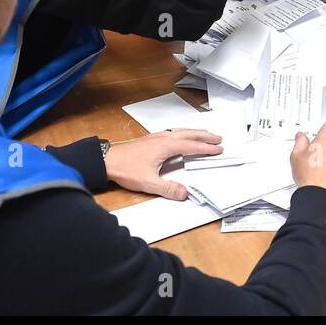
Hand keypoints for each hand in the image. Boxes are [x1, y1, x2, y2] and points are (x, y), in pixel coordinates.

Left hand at [105, 129, 223, 199]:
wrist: (107, 160)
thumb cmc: (125, 168)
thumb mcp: (148, 183)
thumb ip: (168, 189)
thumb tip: (184, 192)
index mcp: (166, 146)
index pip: (192, 146)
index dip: (206, 148)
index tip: (218, 149)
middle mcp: (163, 138)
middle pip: (189, 134)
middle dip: (205, 136)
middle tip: (218, 138)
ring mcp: (157, 137)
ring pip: (181, 131)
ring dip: (195, 132)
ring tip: (205, 134)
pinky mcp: (151, 139)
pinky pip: (173, 132)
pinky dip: (184, 132)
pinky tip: (181, 136)